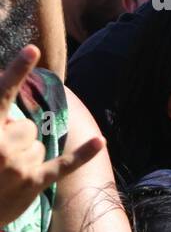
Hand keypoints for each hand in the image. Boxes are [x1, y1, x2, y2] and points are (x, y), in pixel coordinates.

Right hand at [0, 47, 102, 228]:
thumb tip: (10, 107)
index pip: (2, 94)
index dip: (17, 71)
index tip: (33, 49)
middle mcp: (1, 145)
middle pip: (28, 125)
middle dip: (16, 138)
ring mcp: (19, 165)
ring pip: (40, 143)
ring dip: (28, 155)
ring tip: (6, 174)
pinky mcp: (35, 182)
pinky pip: (64, 164)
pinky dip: (82, 154)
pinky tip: (100, 141)